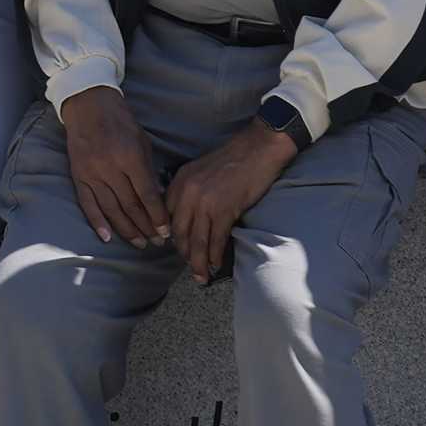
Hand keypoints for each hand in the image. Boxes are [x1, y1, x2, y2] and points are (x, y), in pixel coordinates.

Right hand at [60, 85, 169, 248]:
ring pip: (111, 209)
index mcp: (129, 157)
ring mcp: (91, 173)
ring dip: (126, 229)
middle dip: (146, 227)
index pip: (147, 195)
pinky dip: (97, 222)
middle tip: (157, 243)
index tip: (166, 232)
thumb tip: (157, 199)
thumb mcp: (142, 142)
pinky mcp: (78, 176)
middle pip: (130, 206)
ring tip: (139, 243)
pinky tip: (107, 237)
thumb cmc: (120, 122)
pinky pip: (87, 203)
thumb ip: (148, 171)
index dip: (157, 217)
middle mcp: (109, 168)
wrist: (88, 107)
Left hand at [166, 119, 296, 284]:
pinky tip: (216, 264)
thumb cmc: (231, 160)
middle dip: (183, 253)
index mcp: (178, 183)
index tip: (176, 249)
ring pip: (197, 240)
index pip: (167, 216)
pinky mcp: (225, 209)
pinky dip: (215, 254)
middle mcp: (187, 193)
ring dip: (198, 261)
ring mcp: (205, 202)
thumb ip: (187, 191)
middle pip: (179, 232)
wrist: (257, 149)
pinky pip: (216, 238)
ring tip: (200, 276)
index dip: (171, 236)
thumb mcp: (198, 171)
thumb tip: (185, 217)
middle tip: (189, 267)